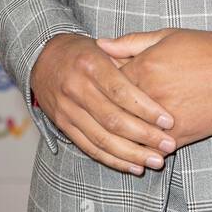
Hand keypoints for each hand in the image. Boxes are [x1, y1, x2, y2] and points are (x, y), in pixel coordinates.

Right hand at [30, 33, 177, 173]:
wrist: (42, 59)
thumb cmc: (83, 52)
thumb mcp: (105, 45)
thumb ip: (129, 57)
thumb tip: (157, 75)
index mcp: (90, 65)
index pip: (121, 92)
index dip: (146, 109)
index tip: (169, 121)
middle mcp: (76, 88)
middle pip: (113, 119)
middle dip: (144, 136)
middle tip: (169, 146)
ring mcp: (67, 110)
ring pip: (102, 139)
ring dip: (131, 154)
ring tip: (156, 161)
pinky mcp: (63, 125)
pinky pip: (89, 148)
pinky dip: (113, 160)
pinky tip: (134, 167)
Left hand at [96, 28, 211, 149]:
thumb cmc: (205, 50)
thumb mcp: (166, 37)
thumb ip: (130, 43)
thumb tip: (100, 45)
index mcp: (142, 69)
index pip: (105, 83)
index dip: (99, 86)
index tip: (97, 88)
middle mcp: (148, 97)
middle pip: (113, 112)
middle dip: (104, 114)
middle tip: (99, 115)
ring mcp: (162, 120)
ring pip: (129, 136)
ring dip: (120, 138)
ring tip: (113, 137)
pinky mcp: (178, 137)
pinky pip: (152, 149)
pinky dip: (142, 152)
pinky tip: (138, 151)